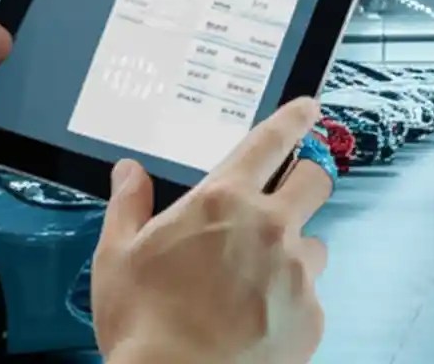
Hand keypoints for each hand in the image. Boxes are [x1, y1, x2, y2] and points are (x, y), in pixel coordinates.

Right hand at [93, 98, 331, 363]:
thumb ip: (128, 206)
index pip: (270, 141)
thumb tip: (128, 171)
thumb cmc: (143, 326)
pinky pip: (309, 295)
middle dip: (307, 179)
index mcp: (223, 202)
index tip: (310, 108)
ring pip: (314, 244)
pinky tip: (258, 320)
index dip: (295, 119)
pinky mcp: (312, 312)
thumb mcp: (117, 258)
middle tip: (290, 192)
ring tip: (256, 280)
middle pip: (316, 181)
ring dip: (293, 251)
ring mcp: (296, 270)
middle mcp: (270, 227)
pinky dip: (289, 302)